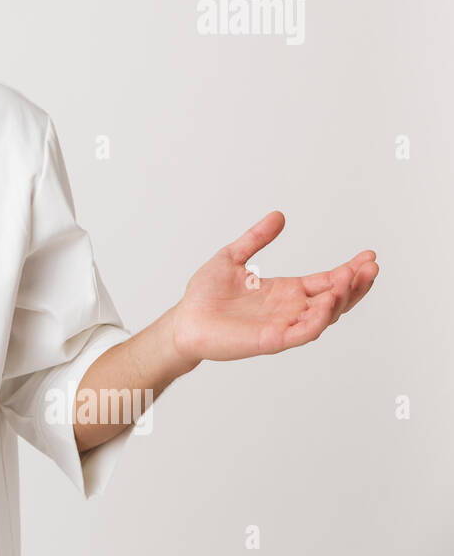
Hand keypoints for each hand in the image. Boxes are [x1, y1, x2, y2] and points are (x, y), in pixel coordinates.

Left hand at [170, 210, 378, 368]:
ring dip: (341, 299)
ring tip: (350, 279)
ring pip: (324, 316)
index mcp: (285, 291)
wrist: (183, 321)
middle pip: (334, 299)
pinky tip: (327, 303)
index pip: (326, 281)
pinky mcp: (271, 340)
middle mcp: (289, 309)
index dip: (348, 270)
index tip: (368, 255)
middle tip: (371, 266)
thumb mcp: (232, 257)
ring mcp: (283, 326)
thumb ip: (256, 238)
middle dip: (356, 284)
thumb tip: (278, 215)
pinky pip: (302, 333)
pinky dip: (318, 320)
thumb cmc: (204, 296)